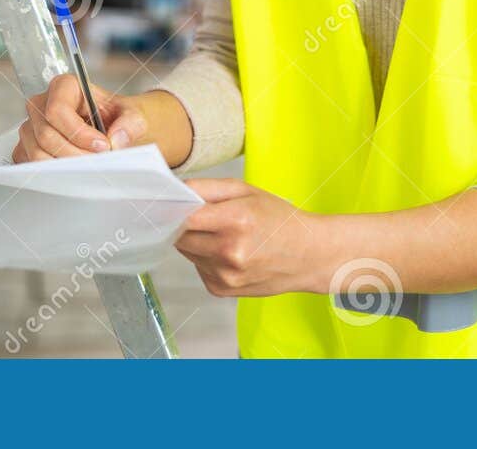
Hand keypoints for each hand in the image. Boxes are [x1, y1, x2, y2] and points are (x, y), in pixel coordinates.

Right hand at [11, 73, 149, 161]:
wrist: (113, 128)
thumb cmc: (117, 116)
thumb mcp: (134, 114)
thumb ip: (131, 123)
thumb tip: (116, 139)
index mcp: (64, 87)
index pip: (57, 110)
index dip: (78, 133)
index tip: (102, 146)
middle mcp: (42, 104)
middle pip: (46, 135)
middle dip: (75, 154)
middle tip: (98, 161)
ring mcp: (32, 126)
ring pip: (36, 153)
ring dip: (64, 166)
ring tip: (89, 167)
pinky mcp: (28, 147)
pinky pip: (31, 164)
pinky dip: (52, 173)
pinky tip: (74, 171)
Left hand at [175, 179, 329, 296]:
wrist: (308, 256)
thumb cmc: (280, 220)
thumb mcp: (247, 191)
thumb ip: (207, 188)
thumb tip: (175, 190)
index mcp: (236, 221)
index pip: (184, 216)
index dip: (173, 208)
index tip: (168, 203)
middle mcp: (228, 252)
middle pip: (180, 236)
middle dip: (183, 224)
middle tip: (202, 216)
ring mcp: (225, 275)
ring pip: (187, 252)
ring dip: (195, 241)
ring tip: (222, 234)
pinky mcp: (221, 290)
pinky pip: (198, 268)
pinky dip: (205, 258)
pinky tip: (228, 252)